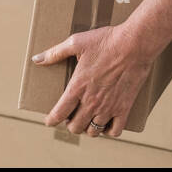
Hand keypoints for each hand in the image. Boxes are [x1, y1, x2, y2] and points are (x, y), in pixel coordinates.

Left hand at [33, 24, 156, 137]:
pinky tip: (107, 123)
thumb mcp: (76, 42)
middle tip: (71, 117)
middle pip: (75, 126)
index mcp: (77, 87)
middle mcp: (91, 101)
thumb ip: (55, 53)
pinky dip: (109, 130)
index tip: (49, 121)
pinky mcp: (124, 107)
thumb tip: (36, 59)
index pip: (59, 113)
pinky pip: (115, 130)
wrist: (135, 44)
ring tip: (88, 120)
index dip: (51, 120)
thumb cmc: (106, 41)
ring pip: (93, 131)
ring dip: (88, 128)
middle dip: (70, 124)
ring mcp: (108, 107)